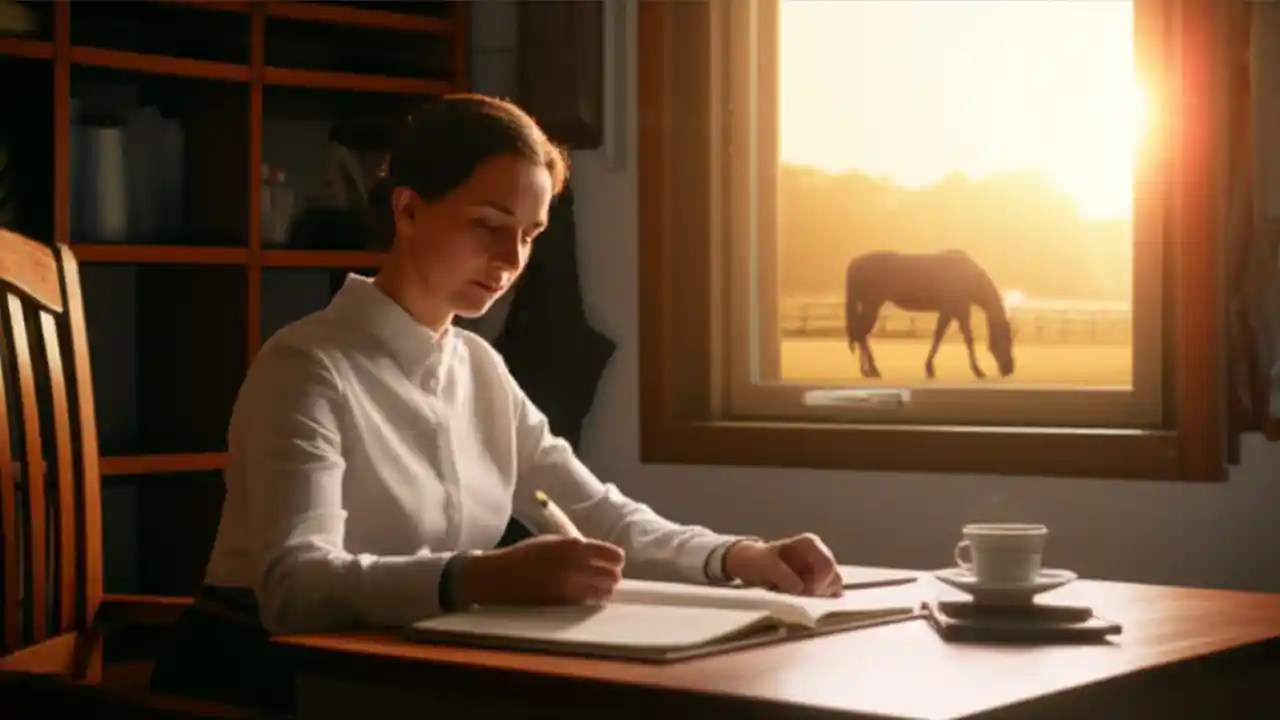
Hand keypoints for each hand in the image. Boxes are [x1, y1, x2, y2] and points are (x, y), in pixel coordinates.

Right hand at [460, 534, 625, 606]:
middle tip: (609, 575)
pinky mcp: (564, 603)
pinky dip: (593, 598)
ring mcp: (571, 586)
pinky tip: (589, 595)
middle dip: (613, 575)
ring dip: (606, 589)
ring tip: (601, 587)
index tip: (617, 561)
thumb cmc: (526, 554)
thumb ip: (576, 546)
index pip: (611, 554)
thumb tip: (597, 554)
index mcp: (574, 546)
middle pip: (612, 575)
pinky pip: (589, 601)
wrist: (502, 576)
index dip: (617, 559)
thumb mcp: (553, 541)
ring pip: (604, 591)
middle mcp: (576, 566)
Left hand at [723, 533, 842, 596]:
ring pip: (833, 588)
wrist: (750, 565)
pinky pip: (828, 595)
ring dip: (817, 597)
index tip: (804, 591)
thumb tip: (800, 588)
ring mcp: (821, 569)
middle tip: (798, 596)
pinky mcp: (819, 583)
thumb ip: (783, 575)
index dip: (820, 582)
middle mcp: (820, 554)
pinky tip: (802, 600)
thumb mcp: (766, 565)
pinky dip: (818, 601)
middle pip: (834, 578)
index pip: (828, 565)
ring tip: (797, 596)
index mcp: (811, 544)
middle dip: (818, 591)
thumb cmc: (758, 560)